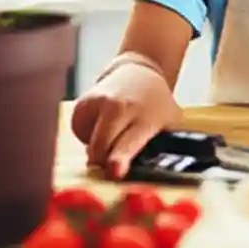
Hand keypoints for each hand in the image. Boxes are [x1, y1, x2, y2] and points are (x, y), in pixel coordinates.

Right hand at [71, 63, 180, 179]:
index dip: (119, 160)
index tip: (114, 172)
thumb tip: (137, 174)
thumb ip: (157, 148)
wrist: (138, 73)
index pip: (129, 143)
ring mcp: (98, 103)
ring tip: (115, 134)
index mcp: (144, 118)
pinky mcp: (82, 104)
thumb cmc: (156, 106)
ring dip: (98, 150)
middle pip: (101, 146)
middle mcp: (118, 107)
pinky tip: (103, 124)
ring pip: (89, 144)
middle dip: (102, 162)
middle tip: (111, 170)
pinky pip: (80, 134)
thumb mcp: (168, 124)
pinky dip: (89, 136)